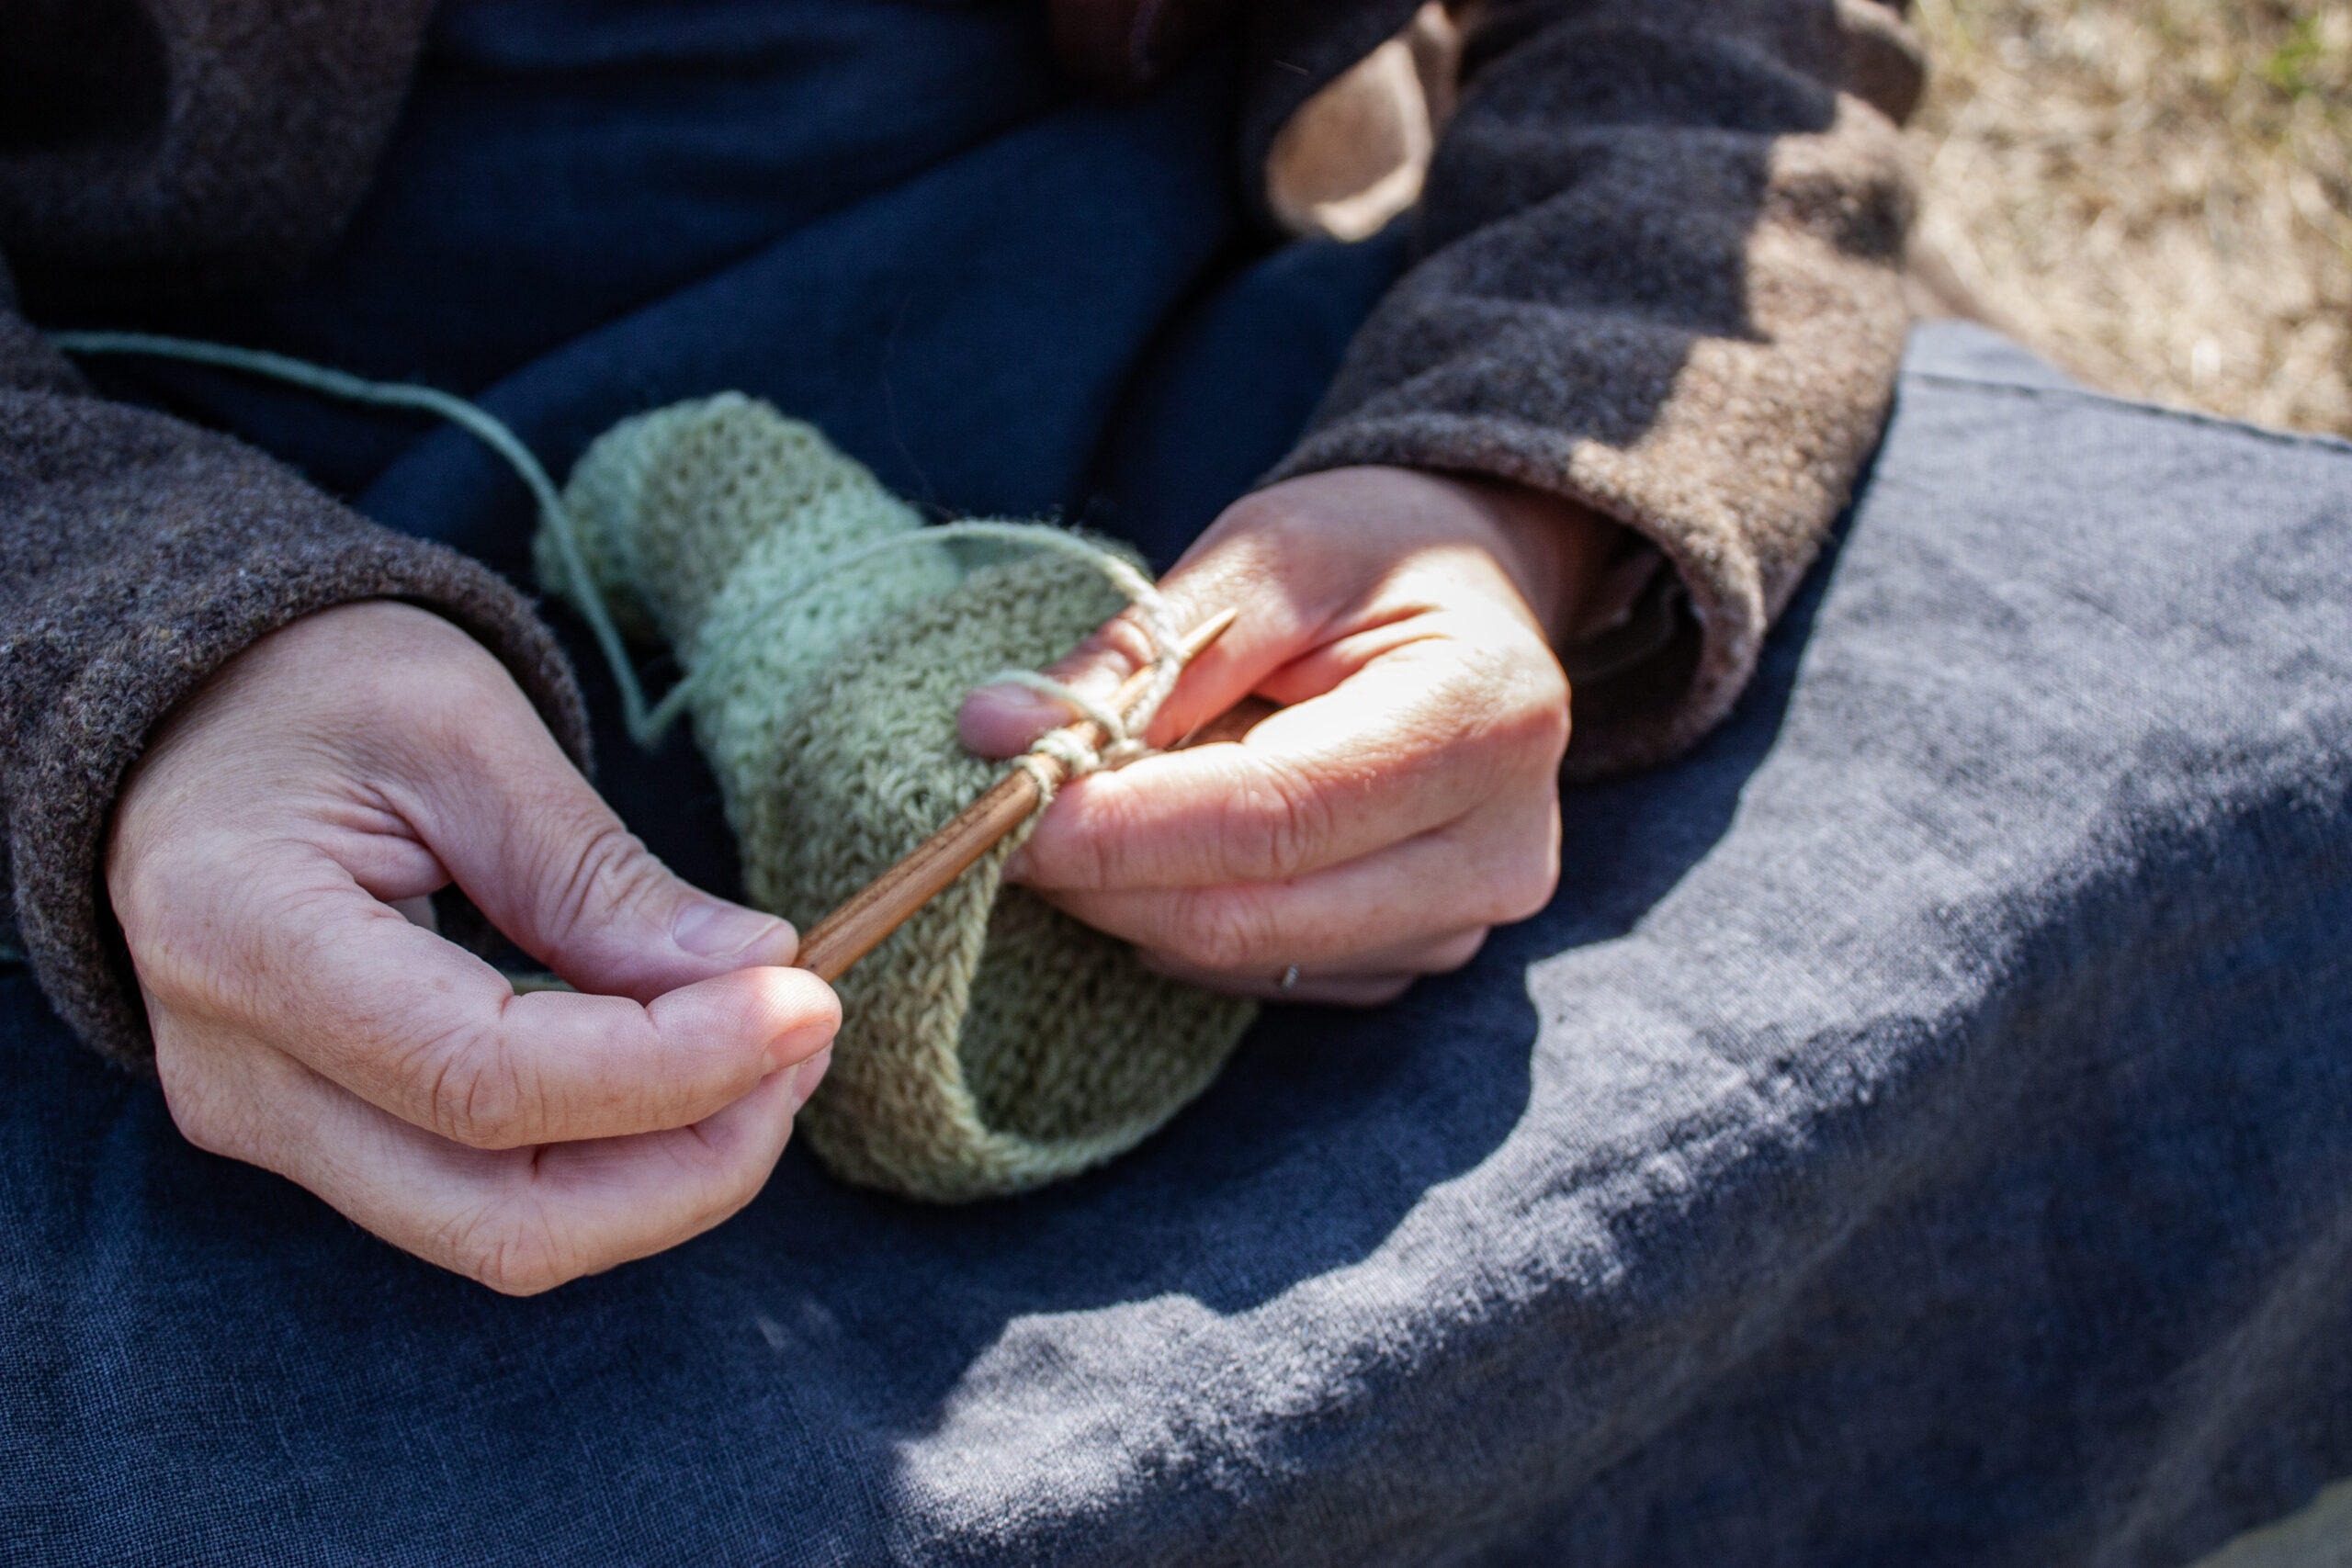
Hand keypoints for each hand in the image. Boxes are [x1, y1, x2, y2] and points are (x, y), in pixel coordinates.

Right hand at [107, 602, 838, 1293]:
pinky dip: (620, 1156)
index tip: (805, 1000)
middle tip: (806, 1043)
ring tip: (776, 1051)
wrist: (189, 726)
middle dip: (694, 1160)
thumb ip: (596, 872)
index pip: (486, 1081)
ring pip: (508, 1235)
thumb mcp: (463, 731)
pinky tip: (701, 1068)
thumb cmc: (317, 692)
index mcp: (246, 941)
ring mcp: (273, 1128)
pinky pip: (494, 1197)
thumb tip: (756, 972)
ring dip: (673, 1171)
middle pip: (504, 1218)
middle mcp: (241, 1077)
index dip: (672, 1066)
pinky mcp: (325, 1141)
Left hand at [959, 465, 1614, 1003]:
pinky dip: (1180, 919)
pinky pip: (1265, 972)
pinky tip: (1161, 845)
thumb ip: (1144, 648)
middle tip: (1000, 813)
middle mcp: (1496, 848)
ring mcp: (1464, 921)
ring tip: (1084, 807)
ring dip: (1130, 899)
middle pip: (1252, 912)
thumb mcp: (1266, 554)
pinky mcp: (1418, 956)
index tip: (1002, 800)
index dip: (1122, 826)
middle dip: (1102, 876)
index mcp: (1481, 721)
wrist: (1471, 591)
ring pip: (1246, 956)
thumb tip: (996, 731)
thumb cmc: (1373, 552)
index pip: (1272, 815)